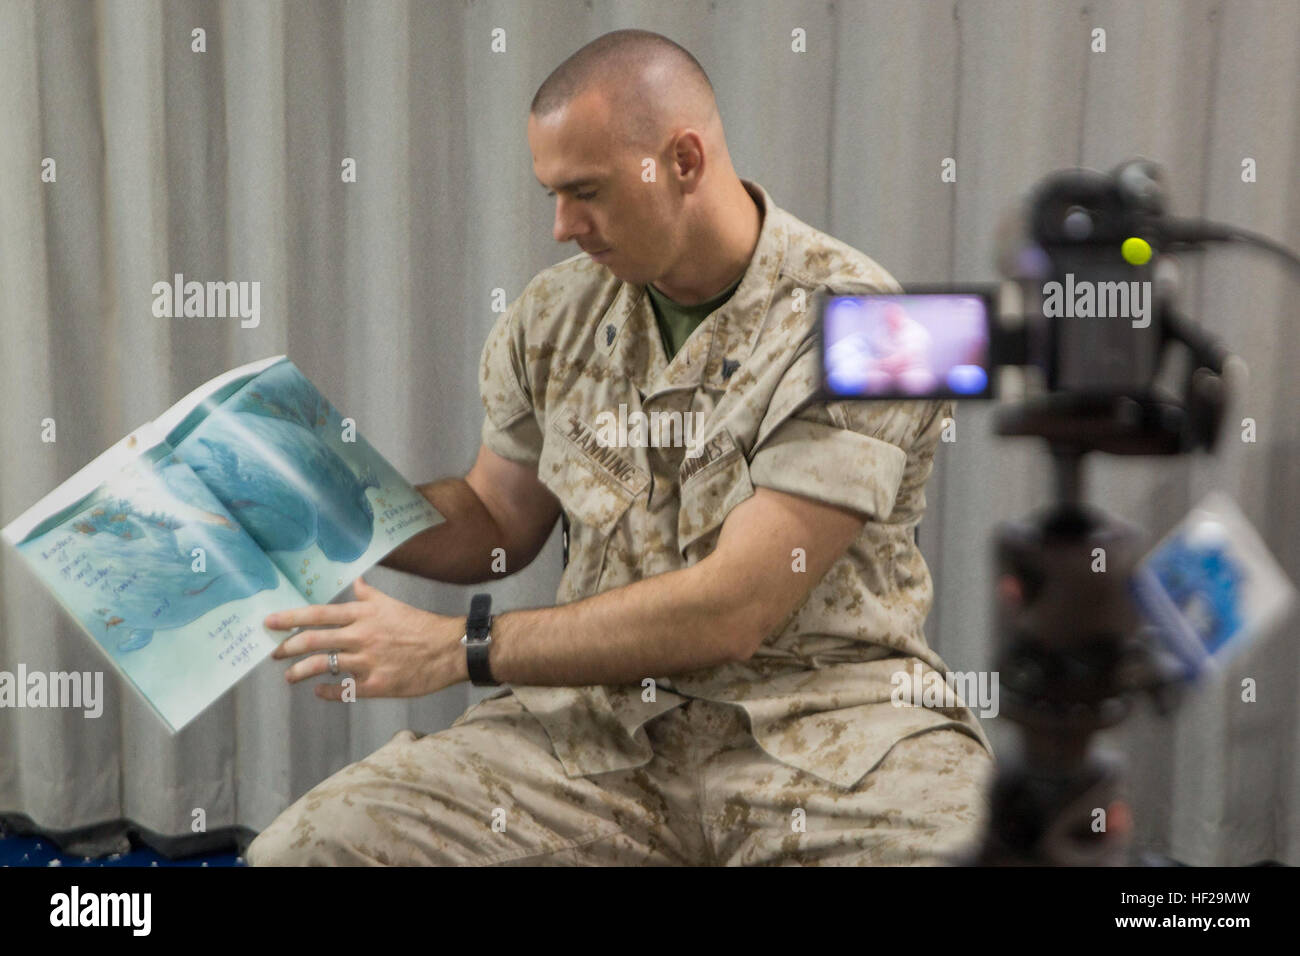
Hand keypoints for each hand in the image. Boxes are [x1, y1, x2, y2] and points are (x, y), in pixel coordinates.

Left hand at [265, 576, 467, 699]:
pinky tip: (320, 691)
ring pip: (323, 666)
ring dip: (300, 672)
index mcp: (363, 615)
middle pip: (313, 640)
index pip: (318, 614)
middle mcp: (361, 636)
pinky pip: (344, 690)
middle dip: (288, 647)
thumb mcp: (392, 604)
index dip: (291, 618)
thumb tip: (356, 581)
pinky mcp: (377, 684)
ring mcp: (367, 661)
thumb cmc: (421, 626)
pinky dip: (328, 692)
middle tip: (274, 653)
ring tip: (290, 676)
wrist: (449, 649)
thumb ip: (369, 595)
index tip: (270, 622)